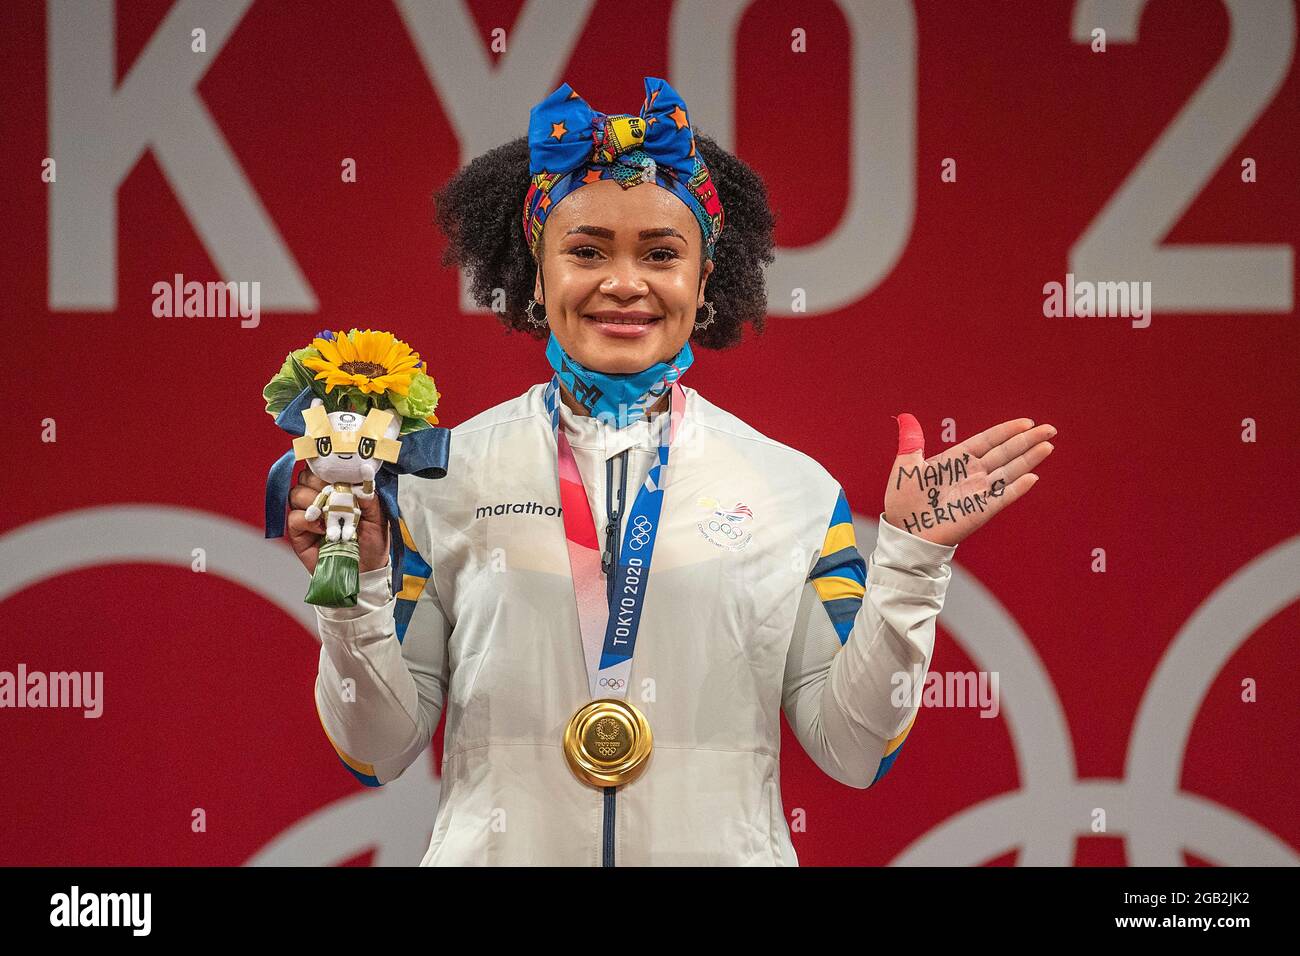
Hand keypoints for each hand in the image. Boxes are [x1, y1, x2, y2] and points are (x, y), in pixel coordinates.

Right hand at [287, 469, 389, 573]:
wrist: (367, 571)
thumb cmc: (373, 543)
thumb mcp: (379, 517)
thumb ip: (371, 497)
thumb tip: (363, 477)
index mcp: (338, 491)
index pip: (323, 469)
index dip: (326, 467)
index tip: (338, 471)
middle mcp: (319, 500)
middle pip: (305, 477)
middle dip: (318, 481)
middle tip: (334, 492)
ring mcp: (308, 516)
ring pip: (296, 493)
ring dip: (312, 499)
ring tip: (329, 513)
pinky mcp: (300, 534)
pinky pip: (293, 518)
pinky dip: (306, 520)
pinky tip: (322, 528)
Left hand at [883, 413, 1055, 546]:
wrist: (903, 533)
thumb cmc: (902, 501)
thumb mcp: (906, 466)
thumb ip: (912, 441)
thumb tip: (906, 417)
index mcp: (956, 460)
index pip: (987, 440)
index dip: (1007, 431)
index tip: (1026, 422)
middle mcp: (971, 474)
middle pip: (1005, 453)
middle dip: (1027, 440)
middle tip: (1049, 428)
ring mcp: (977, 492)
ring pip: (1009, 471)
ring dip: (1028, 459)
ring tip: (1048, 445)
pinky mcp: (979, 511)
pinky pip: (1001, 497)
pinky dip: (1016, 488)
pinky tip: (1032, 477)